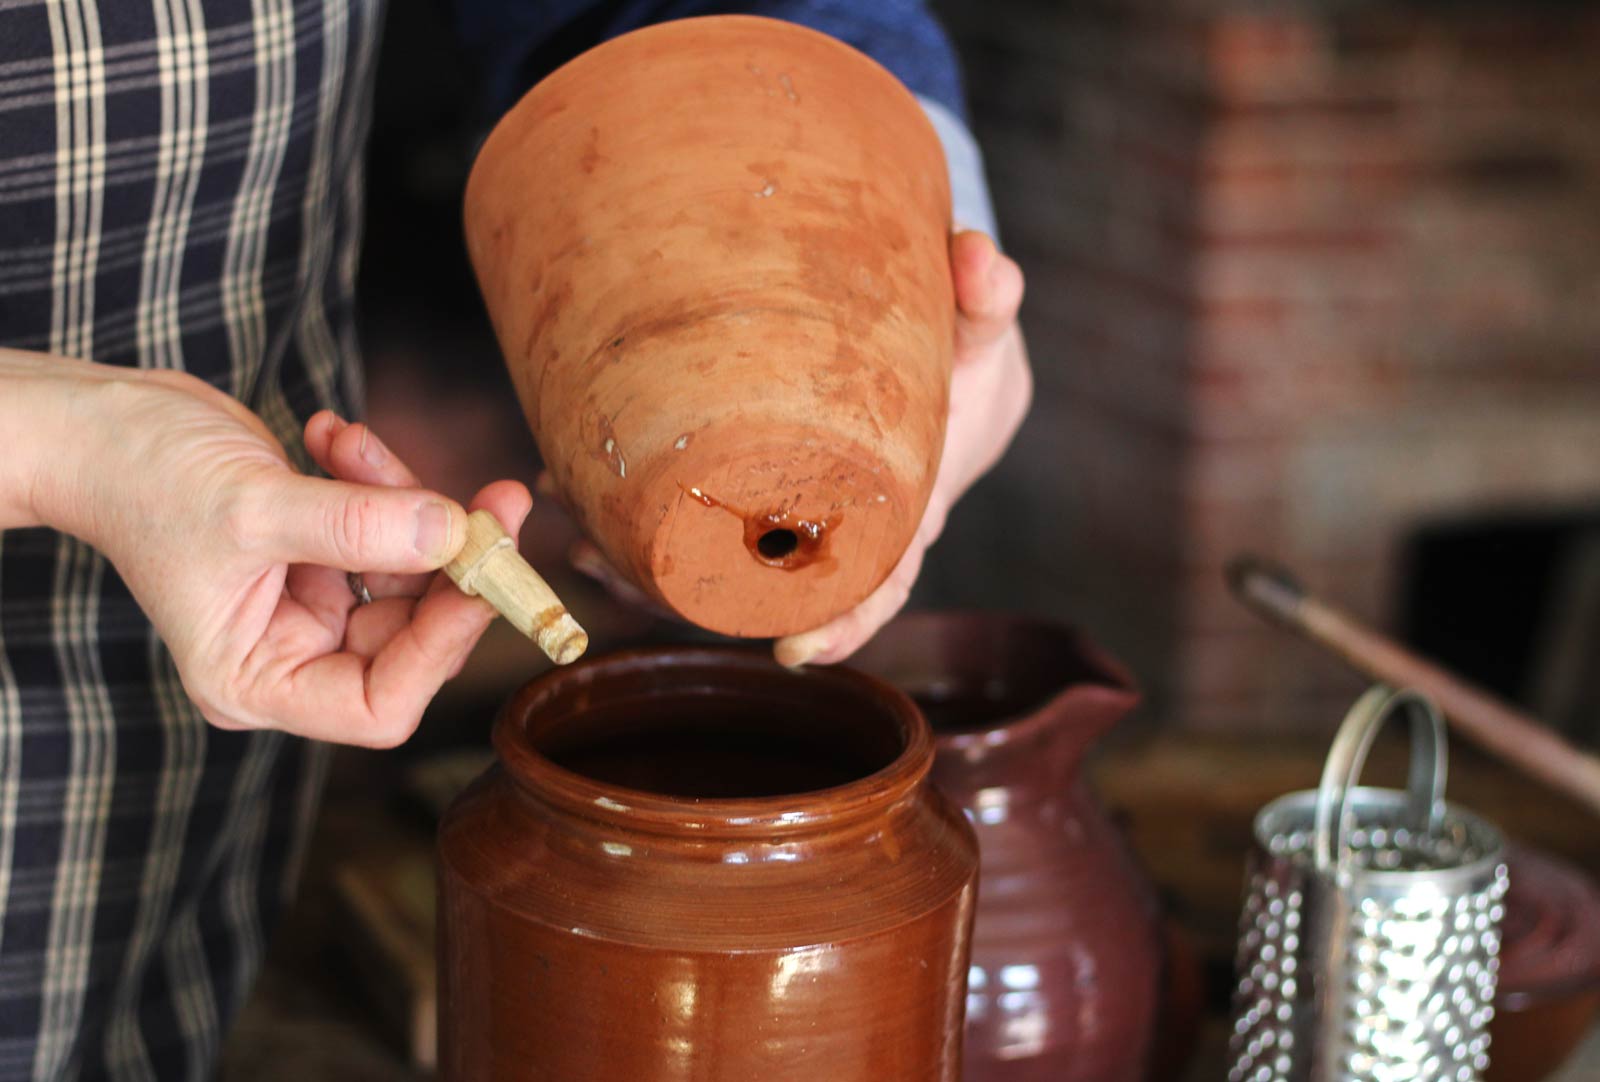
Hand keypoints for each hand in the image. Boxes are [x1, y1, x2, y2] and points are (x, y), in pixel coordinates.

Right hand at [21, 356, 528, 745]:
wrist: (104, 424)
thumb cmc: (146, 478)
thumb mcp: (253, 506)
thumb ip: (358, 526)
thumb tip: (456, 534)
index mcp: (260, 680)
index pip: (380, 704)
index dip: (441, 647)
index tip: (482, 576)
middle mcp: (291, 653)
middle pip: (413, 634)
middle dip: (450, 560)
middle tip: (495, 497)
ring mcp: (310, 604)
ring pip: (409, 569)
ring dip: (404, 500)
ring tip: (352, 443)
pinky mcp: (324, 554)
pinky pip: (386, 527)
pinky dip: (377, 479)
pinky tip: (333, 436)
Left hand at [548, 231, 1030, 664]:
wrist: (944, 380)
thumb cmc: (960, 366)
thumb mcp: (979, 335)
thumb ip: (986, 299)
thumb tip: (981, 259)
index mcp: (903, 517)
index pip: (879, 585)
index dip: (842, 621)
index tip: (796, 650)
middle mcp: (839, 536)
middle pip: (772, 590)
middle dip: (696, 597)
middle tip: (627, 578)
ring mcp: (792, 524)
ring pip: (717, 570)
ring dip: (644, 565)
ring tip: (580, 537)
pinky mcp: (755, 498)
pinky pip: (694, 532)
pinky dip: (636, 526)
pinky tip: (577, 499)